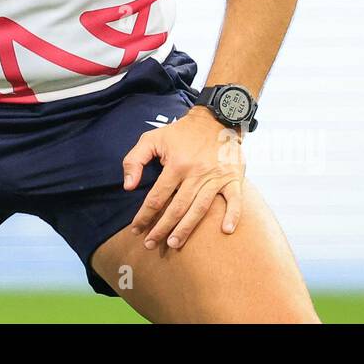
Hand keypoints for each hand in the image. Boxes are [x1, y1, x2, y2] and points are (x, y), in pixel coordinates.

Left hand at [122, 105, 245, 248]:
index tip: (136, 229)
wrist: (216, 118)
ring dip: (187, 229)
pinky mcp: (233, 178)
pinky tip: (226, 230)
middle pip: (177, 208)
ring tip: (175, 243)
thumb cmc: (181, 132)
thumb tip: (128, 186)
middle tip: (151, 244)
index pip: (156, 197)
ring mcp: (216, 177)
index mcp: (176, 165)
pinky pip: (235, 200)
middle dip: (161, 229)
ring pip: (200, 209)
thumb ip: (135, 160)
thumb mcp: (152, 138)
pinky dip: (233, 215)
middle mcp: (196, 174)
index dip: (144, 215)